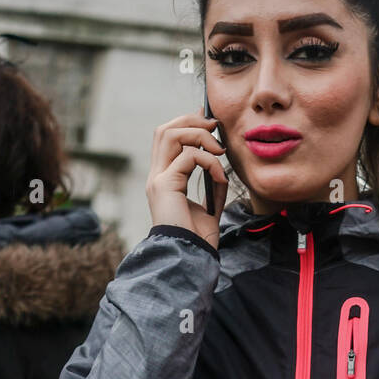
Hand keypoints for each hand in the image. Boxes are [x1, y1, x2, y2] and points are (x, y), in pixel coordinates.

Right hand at [145, 107, 227, 248]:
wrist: (191, 257)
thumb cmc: (198, 239)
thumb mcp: (209, 207)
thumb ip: (212, 187)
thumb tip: (222, 170)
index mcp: (164, 180)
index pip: (169, 139)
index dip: (188, 123)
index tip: (211, 122)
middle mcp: (157, 176)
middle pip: (165, 129)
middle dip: (191, 120)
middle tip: (215, 127)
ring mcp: (158, 179)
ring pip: (170, 134)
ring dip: (198, 134)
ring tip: (218, 149)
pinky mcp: (164, 185)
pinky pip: (189, 156)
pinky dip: (209, 162)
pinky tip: (220, 176)